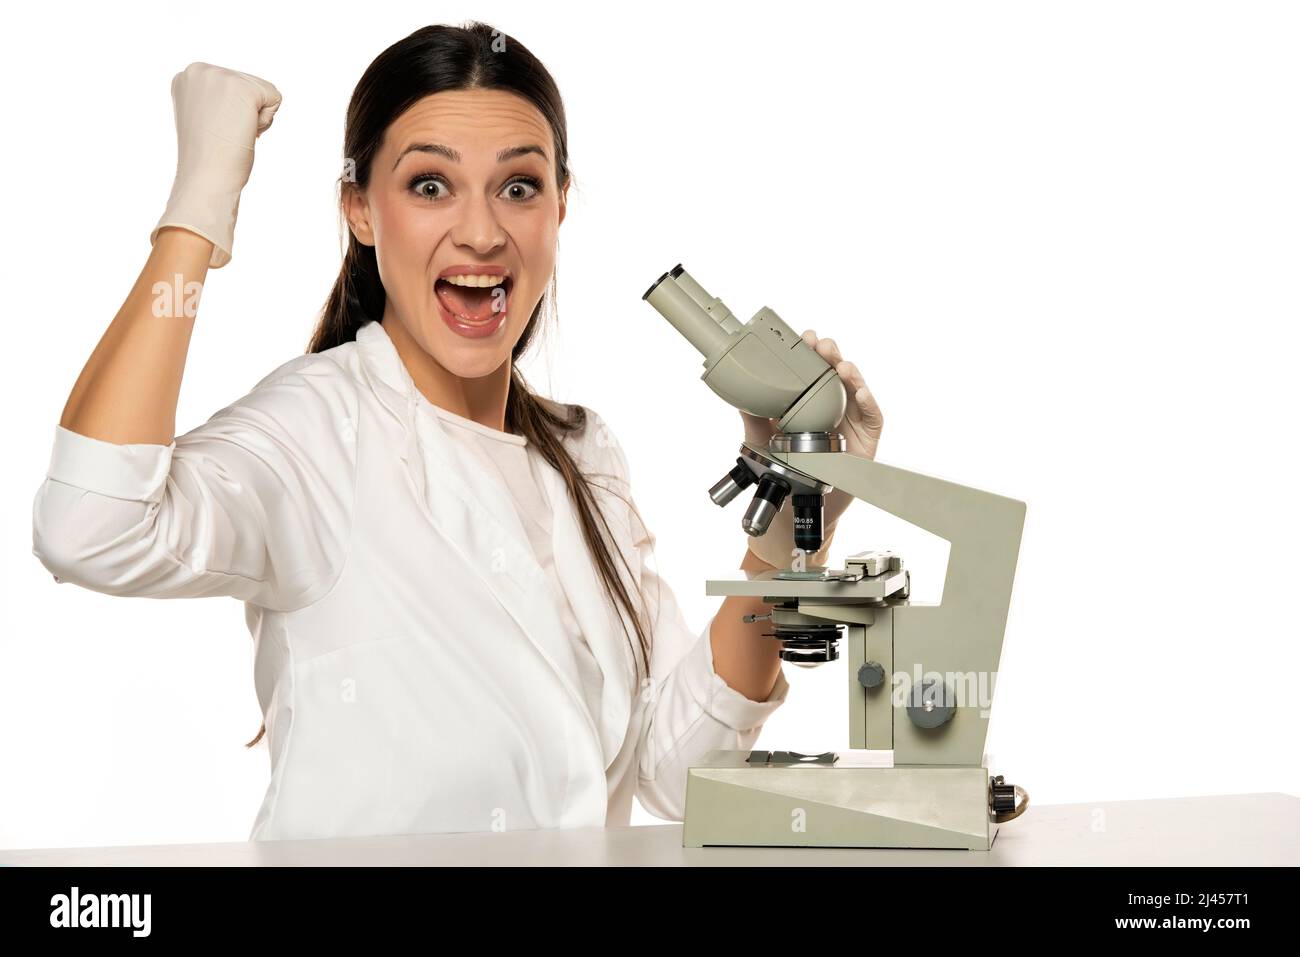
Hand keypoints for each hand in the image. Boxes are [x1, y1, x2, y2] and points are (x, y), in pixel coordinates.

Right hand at [150, 62, 282, 268]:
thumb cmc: (207, 159)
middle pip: (249, 85)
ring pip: (263, 92)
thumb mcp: (204, 117)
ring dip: (256, 117)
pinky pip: (275, 98)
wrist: (205, 178)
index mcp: (187, 76)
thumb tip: (235, 100)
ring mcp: (221, 75)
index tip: (215, 129)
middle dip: (245, 113)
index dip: (231, 112)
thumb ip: (215, 100)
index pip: (232, 85)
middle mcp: (200, 69)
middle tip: (225, 134)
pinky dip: (266, 121)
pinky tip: (246, 132)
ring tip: (233, 133)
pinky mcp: (243, 88)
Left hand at [739, 329, 883, 567]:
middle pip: (837, 374)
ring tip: (841, 364)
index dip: (811, 352)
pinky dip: (868, 403)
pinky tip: (859, 394)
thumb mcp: (762, 438)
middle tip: (821, 345)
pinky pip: (872, 418)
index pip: (814, 370)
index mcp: (811, 402)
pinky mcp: (866, 441)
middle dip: (831, 355)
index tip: (803, 337)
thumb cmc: (785, 469)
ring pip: (857, 390)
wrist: (796, 506)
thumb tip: (738, 393)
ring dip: (851, 374)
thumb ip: (753, 415)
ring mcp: (851, 422)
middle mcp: (833, 407)